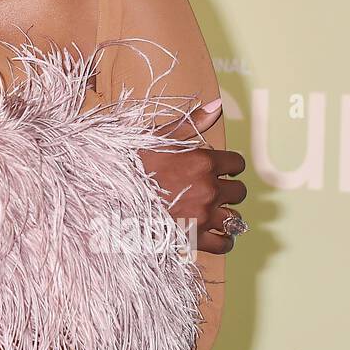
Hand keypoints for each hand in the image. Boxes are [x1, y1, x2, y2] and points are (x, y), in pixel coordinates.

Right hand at [140, 99, 247, 254]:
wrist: (110, 193)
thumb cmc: (132, 162)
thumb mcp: (159, 135)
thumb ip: (192, 122)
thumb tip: (217, 105)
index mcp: (204, 162)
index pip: (237, 164)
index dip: (230, 165)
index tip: (221, 168)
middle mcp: (209, 189)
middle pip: (239, 191)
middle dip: (229, 189)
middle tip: (213, 189)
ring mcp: (203, 215)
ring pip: (235, 217)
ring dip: (227, 213)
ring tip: (215, 211)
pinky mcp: (195, 237)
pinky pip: (224, 243)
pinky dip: (224, 240)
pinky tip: (216, 234)